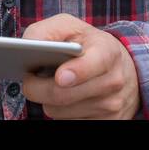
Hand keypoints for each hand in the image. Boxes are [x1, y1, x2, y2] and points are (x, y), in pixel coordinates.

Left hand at [20, 13, 140, 118]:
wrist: (121, 68)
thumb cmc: (87, 44)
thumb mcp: (70, 27)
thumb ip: (47, 31)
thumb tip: (27, 44)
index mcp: (107, 51)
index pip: (95, 64)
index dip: (77, 72)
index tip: (60, 77)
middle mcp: (113, 81)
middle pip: (65, 95)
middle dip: (38, 88)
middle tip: (28, 80)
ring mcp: (111, 106)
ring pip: (60, 112)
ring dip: (47, 100)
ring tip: (49, 85)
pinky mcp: (106, 123)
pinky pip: (68, 122)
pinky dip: (60, 111)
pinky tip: (62, 97)